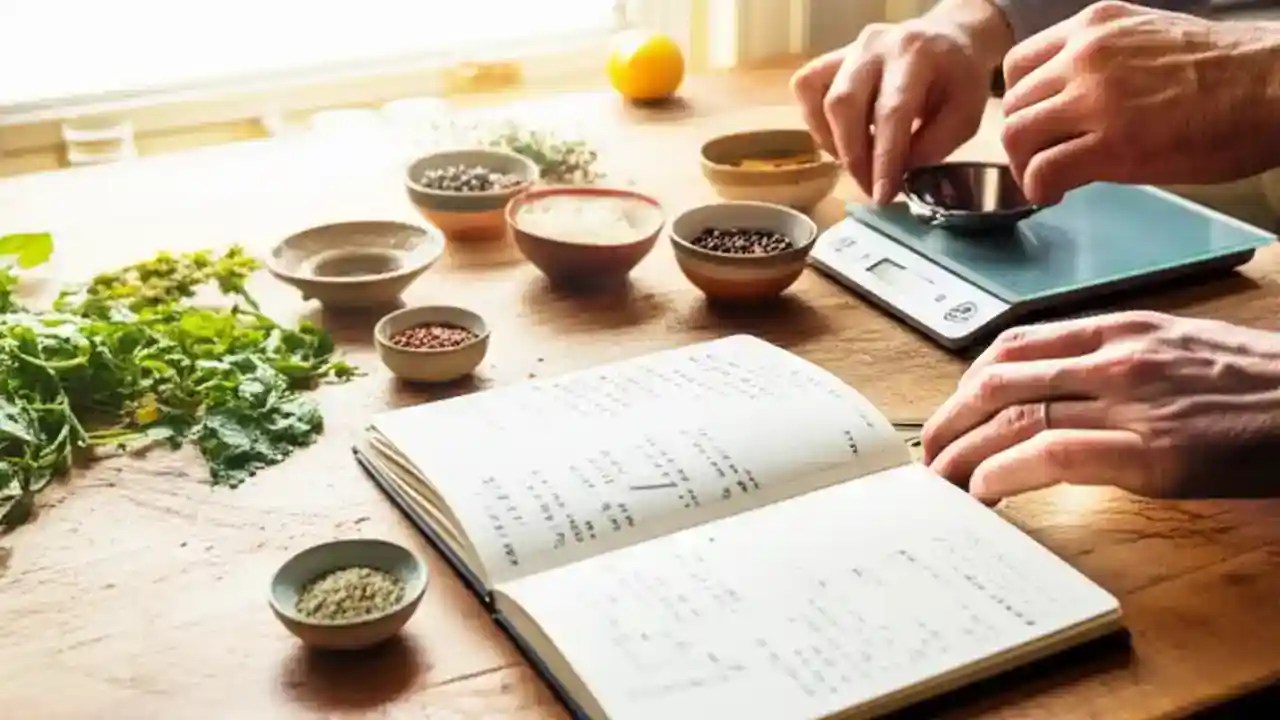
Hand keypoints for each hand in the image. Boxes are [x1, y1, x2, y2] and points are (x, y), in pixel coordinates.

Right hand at [790, 0, 1010, 203]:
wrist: (950, 38)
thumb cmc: (959, 79)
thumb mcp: (965, 116)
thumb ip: (933, 146)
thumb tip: (896, 174)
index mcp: (917, 55)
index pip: (891, 113)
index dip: (883, 160)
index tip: (882, 197)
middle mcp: (876, 46)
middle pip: (843, 104)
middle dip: (853, 157)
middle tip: (869, 186)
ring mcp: (850, 50)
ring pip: (818, 98)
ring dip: (833, 142)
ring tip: (859, 161)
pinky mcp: (833, 58)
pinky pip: (807, 88)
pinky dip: (817, 122)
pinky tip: (841, 137)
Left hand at [921, 311, 1279, 501]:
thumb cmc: (1257, 385)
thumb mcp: (1178, 348)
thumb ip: (1114, 359)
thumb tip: (1056, 386)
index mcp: (1121, 328)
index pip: (1014, 345)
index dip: (965, 383)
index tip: (948, 411)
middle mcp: (1116, 357)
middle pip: (998, 381)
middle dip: (948, 420)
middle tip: (927, 454)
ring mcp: (1131, 403)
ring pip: (1014, 416)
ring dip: (963, 453)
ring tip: (940, 481)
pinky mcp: (1151, 452)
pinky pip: (1053, 454)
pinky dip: (1005, 472)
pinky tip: (984, 490)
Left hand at [1001, 1, 1279, 205]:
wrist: (1276, 87)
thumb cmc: (1228, 73)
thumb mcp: (1149, 44)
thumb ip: (1103, 66)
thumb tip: (1074, 105)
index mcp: (1095, 26)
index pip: (1019, 65)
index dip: (1019, 103)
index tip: (1035, 125)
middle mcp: (1086, 55)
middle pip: (1011, 105)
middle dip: (1020, 141)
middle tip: (1039, 163)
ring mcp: (1096, 98)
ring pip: (1016, 136)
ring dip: (1024, 168)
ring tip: (1046, 182)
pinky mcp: (1112, 143)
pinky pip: (1043, 171)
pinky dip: (1038, 189)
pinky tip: (1055, 195)